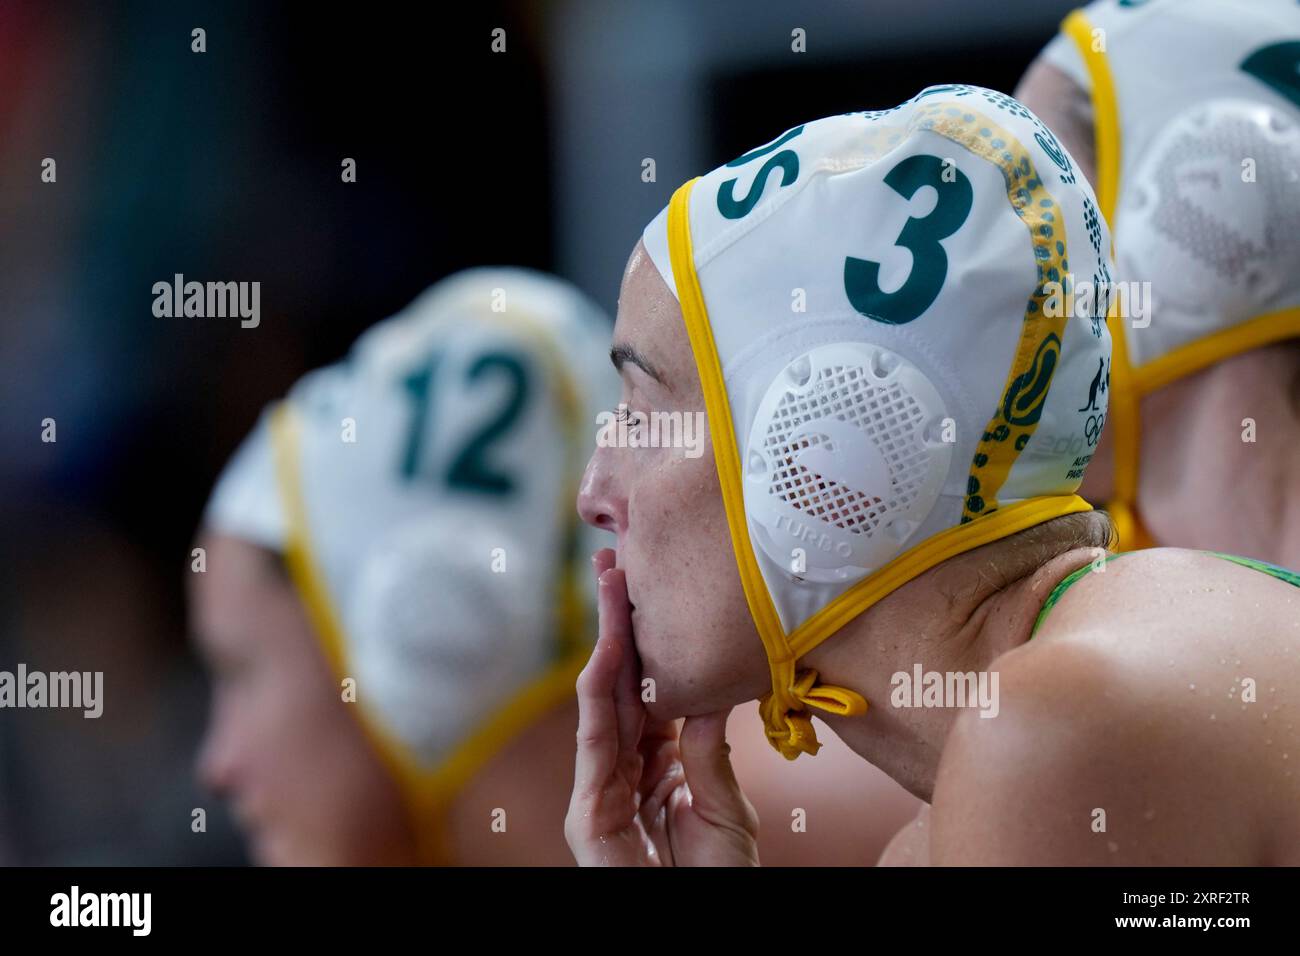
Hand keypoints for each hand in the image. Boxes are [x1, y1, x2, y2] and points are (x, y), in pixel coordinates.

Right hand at [565, 549, 759, 865]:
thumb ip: (708, 752)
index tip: (650, 586)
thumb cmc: (719, 883)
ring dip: (604, 640)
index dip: (646, 639)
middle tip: (616, 562)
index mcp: (657, 763)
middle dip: (616, 622)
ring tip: (609, 586)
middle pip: (618, 684)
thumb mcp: (725, 808)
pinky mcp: (587, 817)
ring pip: (601, 702)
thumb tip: (708, 690)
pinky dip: (597, 699)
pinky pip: (594, 746)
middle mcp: (624, 769)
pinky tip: (604, 655)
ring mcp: (601, 790)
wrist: (706, 928)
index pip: (647, 689)